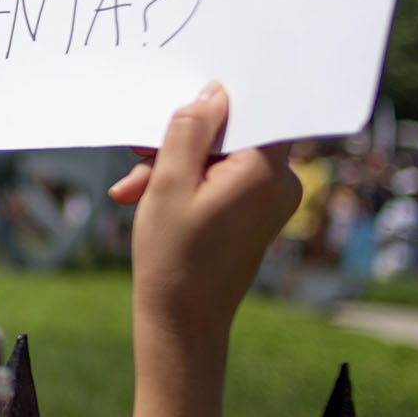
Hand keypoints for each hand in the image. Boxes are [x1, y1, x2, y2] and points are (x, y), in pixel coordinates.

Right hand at [123, 82, 298, 344]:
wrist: (183, 323)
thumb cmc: (174, 257)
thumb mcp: (169, 183)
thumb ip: (190, 130)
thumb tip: (213, 93)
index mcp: (267, 172)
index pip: (259, 108)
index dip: (222, 98)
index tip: (186, 98)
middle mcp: (281, 183)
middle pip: (234, 133)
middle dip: (184, 140)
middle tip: (140, 153)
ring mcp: (270, 200)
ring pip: (221, 156)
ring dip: (178, 164)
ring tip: (136, 187)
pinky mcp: (256, 213)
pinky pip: (224, 179)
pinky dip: (189, 183)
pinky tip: (148, 197)